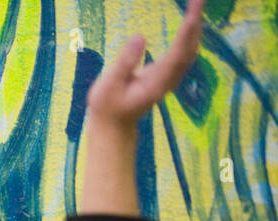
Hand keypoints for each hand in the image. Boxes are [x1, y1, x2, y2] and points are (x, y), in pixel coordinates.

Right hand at [86, 0, 203, 131]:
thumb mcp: (108, 85)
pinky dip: (190, 35)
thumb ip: (124, 62)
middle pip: (189, 50)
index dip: (186, 33)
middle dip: (195, 24)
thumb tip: (140, 37)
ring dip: (196, 27)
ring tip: (196, 5)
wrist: (113, 125)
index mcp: (156, 83)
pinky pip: (184, 53)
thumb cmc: (106, 106)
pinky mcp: (167, 75)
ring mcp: (170, 78)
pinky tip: (190, 22)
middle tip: (198, 0)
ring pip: (190, 51)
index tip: (192, 13)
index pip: (176, 55)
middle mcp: (168, 80)